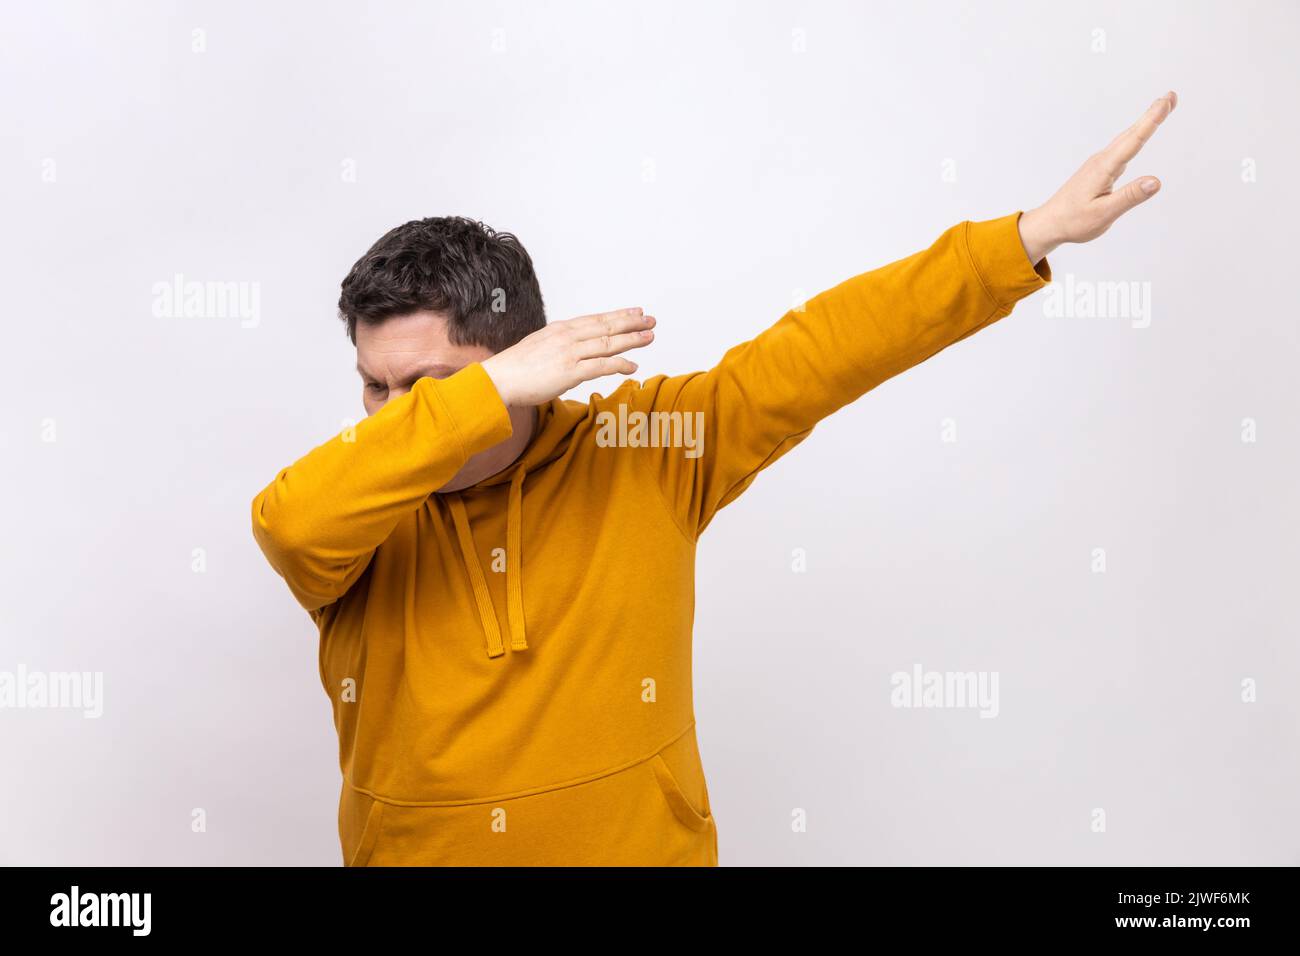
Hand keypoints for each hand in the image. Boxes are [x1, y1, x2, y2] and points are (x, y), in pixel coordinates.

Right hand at [481, 308, 655, 405]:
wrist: (498, 379)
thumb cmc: (516, 368)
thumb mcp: (539, 346)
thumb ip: (558, 345)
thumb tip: (572, 349)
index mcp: (560, 329)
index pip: (595, 319)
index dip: (617, 315)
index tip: (634, 312)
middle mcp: (568, 337)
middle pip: (606, 326)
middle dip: (631, 323)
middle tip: (651, 320)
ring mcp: (570, 353)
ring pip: (608, 343)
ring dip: (631, 340)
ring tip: (649, 337)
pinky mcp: (570, 371)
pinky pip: (602, 366)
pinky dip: (620, 364)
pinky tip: (633, 365)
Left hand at [1018, 91, 1177, 263]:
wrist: (1050, 223)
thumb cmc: (1074, 221)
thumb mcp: (1104, 214)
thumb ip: (1130, 197)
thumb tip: (1155, 182)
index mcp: (1104, 168)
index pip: (1133, 141)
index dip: (1151, 121)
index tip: (1166, 103)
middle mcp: (1102, 160)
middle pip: (1131, 134)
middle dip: (1152, 114)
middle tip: (1171, 96)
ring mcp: (1099, 163)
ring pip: (1126, 139)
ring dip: (1144, 123)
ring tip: (1161, 108)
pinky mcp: (1099, 169)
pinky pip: (1121, 147)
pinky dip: (1134, 136)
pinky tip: (1138, 134)